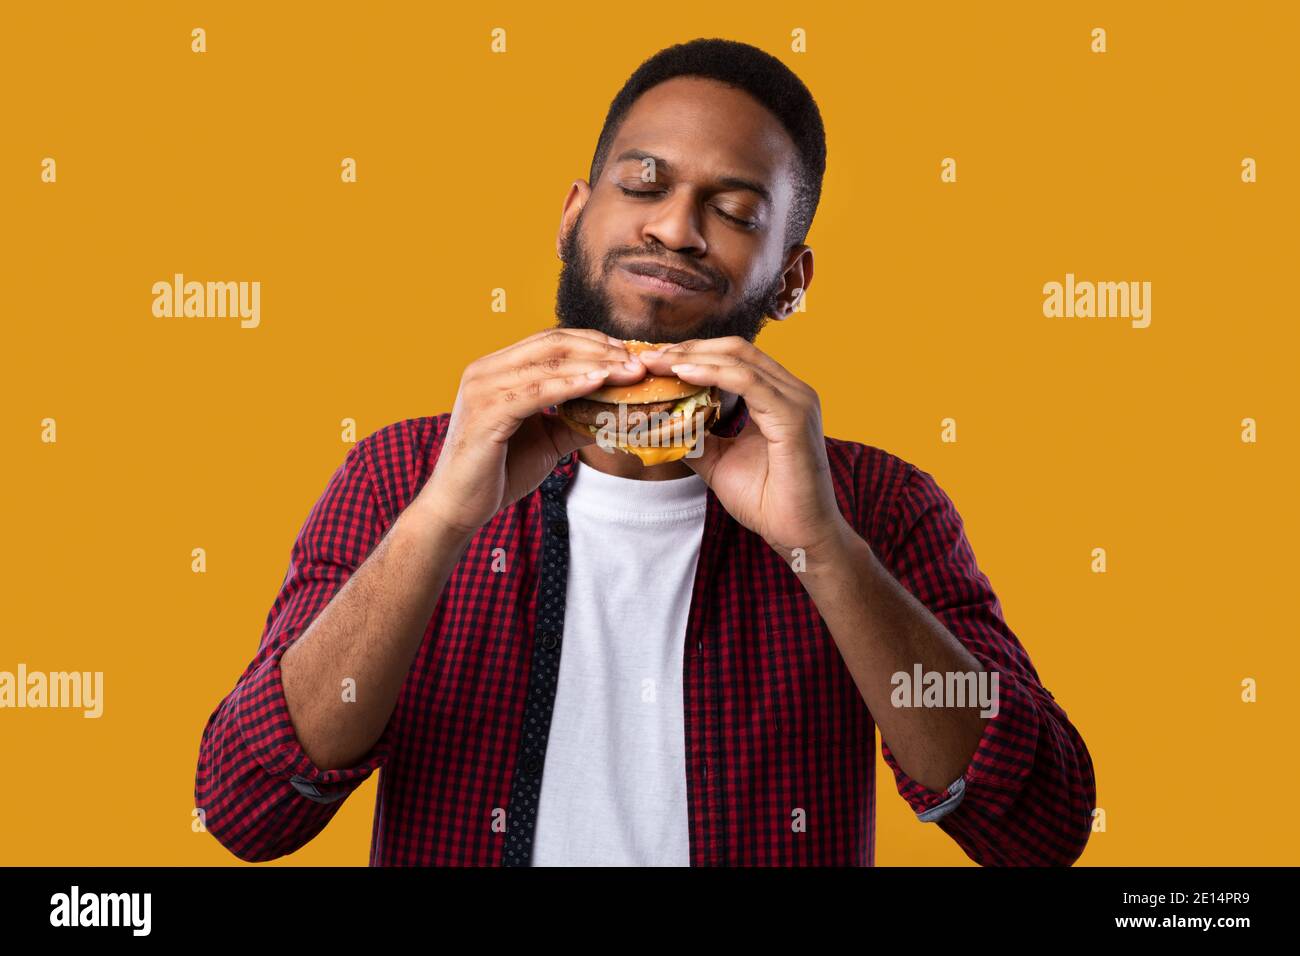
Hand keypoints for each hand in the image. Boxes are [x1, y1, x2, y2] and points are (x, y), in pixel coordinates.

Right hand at [417, 328, 645, 537]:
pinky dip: (572, 385)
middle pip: (553, 344)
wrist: (458, 508)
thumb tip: (615, 413)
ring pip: (549, 364)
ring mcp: (483, 388)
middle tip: (639, 361)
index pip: (551, 341)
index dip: (593, 343)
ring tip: (631, 371)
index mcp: (496, 369)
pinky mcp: (487, 412)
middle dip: (601, 349)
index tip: (630, 353)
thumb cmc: (497, 473)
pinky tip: (601, 383)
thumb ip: (573, 420)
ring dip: (596, 365)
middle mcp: (486, 370)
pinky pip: (537, 392)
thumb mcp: (545, 440)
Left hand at [638, 336, 852, 561]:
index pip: (734, 358)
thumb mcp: (719, 462)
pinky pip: (747, 382)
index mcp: (779, 397)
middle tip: (649, 356)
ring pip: (739, 360)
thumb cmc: (767, 501)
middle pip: (735, 349)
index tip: (655, 361)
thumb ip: (695, 439)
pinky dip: (712, 374)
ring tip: (658, 362)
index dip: (693, 353)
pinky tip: (681, 374)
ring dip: (693, 357)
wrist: (798, 535)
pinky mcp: (793, 416)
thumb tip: (659, 426)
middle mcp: (792, 391)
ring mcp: (796, 400)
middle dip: (689, 348)